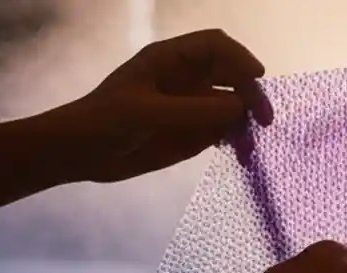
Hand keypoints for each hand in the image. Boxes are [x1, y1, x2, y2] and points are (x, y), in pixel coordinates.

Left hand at [50, 29, 272, 183]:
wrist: (82, 153)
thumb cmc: (105, 122)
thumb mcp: (146, 113)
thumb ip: (193, 110)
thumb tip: (239, 107)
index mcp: (170, 60)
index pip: (215, 45)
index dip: (239, 56)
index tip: (256, 77)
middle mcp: (186, 79)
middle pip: (231, 75)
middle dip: (251, 93)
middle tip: (264, 121)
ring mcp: (191, 106)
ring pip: (232, 105)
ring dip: (247, 122)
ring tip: (248, 147)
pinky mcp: (192, 132)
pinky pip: (224, 130)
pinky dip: (236, 140)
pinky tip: (238, 154)